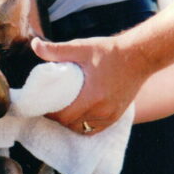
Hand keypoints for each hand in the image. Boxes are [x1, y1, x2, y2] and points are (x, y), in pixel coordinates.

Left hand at [31, 35, 146, 133]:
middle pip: (71, 124)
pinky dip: (84, 125)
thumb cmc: (109, 51)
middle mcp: (103, 110)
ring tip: (62, 110)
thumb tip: (34, 45)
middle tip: (49, 106)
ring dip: (70, 122)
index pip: (64, 116)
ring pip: (83, 129)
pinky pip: (95, 128)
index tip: (41, 104)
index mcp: (93, 96)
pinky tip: (77, 115)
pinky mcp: (117, 116)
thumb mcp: (81, 48)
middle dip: (57, 118)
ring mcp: (111, 115)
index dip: (49, 113)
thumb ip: (56, 50)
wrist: (139, 55)